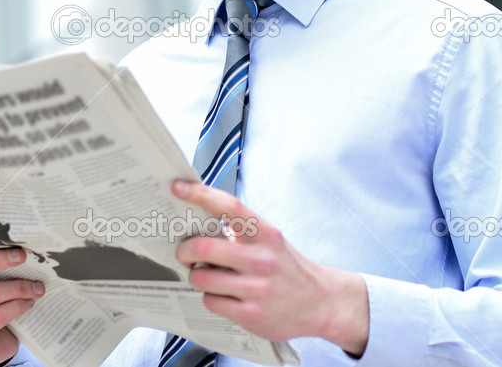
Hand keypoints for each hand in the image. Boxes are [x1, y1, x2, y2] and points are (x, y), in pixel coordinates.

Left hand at [172, 181, 369, 355]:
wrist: (322, 303)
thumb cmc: (287, 269)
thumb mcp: (271, 241)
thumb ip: (241, 231)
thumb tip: (201, 221)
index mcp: (265, 234)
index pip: (229, 206)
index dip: (200, 194)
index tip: (178, 187)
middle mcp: (261, 259)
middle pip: (203, 247)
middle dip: (184, 250)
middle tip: (184, 253)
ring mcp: (256, 288)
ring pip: (201, 278)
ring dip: (196, 277)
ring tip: (206, 277)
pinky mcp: (251, 315)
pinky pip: (210, 302)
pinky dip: (210, 298)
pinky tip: (223, 296)